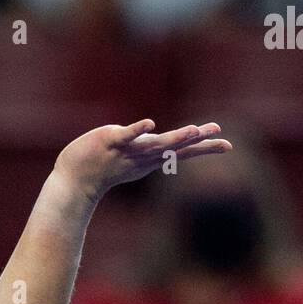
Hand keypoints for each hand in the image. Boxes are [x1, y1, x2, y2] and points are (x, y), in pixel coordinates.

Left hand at [54, 119, 232, 203]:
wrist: (75, 179)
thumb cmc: (106, 167)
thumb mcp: (136, 160)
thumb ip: (154, 151)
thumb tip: (170, 143)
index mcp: (151, 159)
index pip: (182, 153)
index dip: (204, 149)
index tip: (227, 145)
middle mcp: (143, 156)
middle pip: (174, 149)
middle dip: (197, 142)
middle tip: (219, 136)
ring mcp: (128, 150)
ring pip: (155, 144)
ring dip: (175, 138)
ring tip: (194, 131)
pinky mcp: (110, 141)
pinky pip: (126, 135)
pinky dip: (138, 130)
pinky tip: (150, 123)